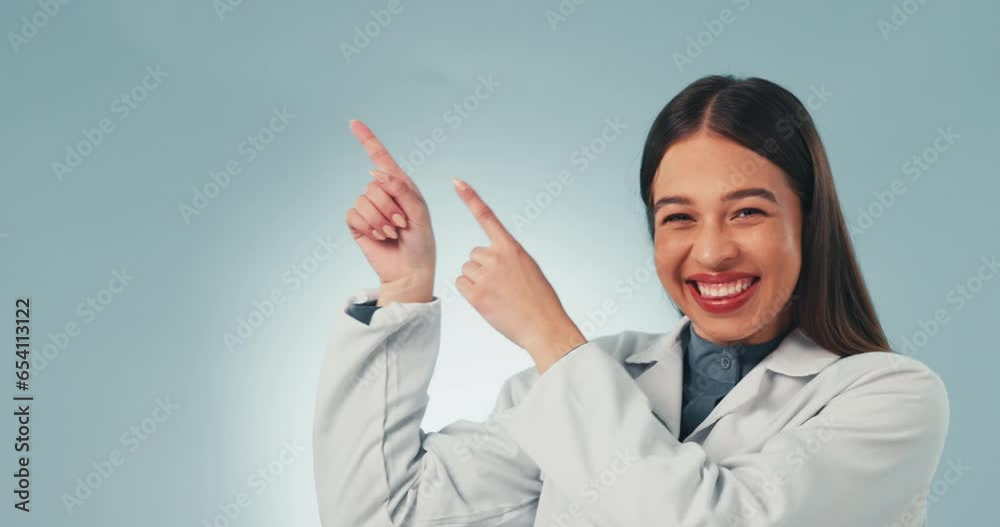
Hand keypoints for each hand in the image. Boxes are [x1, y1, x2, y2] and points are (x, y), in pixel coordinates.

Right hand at [345, 120, 435, 304]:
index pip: (381, 158)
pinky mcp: (357, 224)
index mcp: (401, 186)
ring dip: (380, 220)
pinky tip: (379, 237)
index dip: (367, 139)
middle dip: (390, 206)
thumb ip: (402, 190)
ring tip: (392, 233)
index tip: (353, 122)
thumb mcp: (419, 213)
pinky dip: (368, 227)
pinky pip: (354, 214)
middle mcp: (383, 194)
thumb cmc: (421, 243)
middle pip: (375, 184)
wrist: (410, 271)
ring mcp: (368, 209)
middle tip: (402, 225)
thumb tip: (376, 173)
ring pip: (364, 199)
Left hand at [451, 178, 585, 373]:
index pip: (487, 216)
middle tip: (502, 285)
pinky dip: (470, 293)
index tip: (456, 181)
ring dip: (476, 281)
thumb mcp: (528, 268)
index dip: (470, 197)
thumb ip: (506, 257)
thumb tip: (481, 259)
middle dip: (482, 268)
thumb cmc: (538, 300)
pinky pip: (461, 284)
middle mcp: (496, 256)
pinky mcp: (476, 294)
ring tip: (497, 295)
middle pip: (473, 254)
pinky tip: (488, 301)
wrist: (544, 326)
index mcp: (512, 247)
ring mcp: (485, 275)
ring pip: (466, 269)